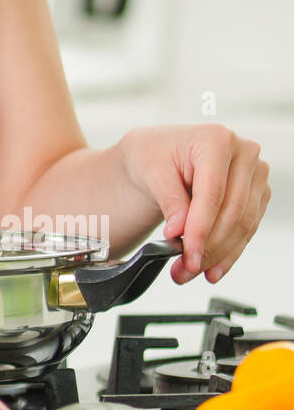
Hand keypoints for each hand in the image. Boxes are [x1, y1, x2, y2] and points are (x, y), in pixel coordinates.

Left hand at [118, 124, 270, 284]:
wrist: (160, 153)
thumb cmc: (155, 154)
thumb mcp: (152, 172)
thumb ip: (170, 200)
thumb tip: (179, 231)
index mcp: (216, 139)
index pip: (213, 194)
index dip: (200, 229)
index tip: (187, 255)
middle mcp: (243, 153)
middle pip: (232, 213)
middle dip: (207, 248)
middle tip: (185, 268)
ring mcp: (254, 174)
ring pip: (243, 226)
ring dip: (217, 255)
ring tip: (190, 271)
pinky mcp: (256, 194)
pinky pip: (247, 230)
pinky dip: (228, 252)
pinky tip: (211, 267)